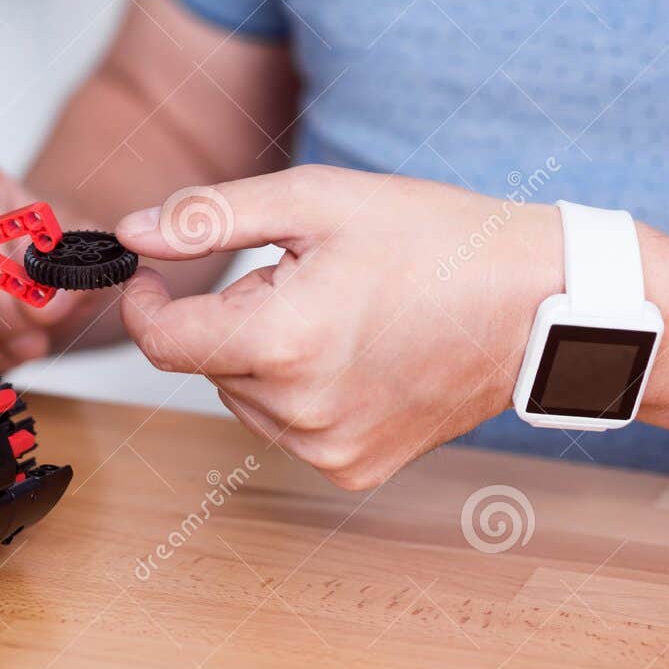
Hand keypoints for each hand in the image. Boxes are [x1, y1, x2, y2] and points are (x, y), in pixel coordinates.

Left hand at [115, 165, 563, 489]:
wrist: (536, 304)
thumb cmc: (435, 241)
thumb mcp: (315, 202)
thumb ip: (210, 217)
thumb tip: (132, 234)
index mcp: (282, 341)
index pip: (162, 340)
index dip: (147, 302)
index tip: (154, 273)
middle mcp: (298, 409)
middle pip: (206, 363)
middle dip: (233, 317)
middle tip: (306, 280)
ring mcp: (327, 448)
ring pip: (242, 395)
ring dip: (263, 355)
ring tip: (340, 316)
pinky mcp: (351, 467)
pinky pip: (285, 426)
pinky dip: (299, 390)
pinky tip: (356, 356)